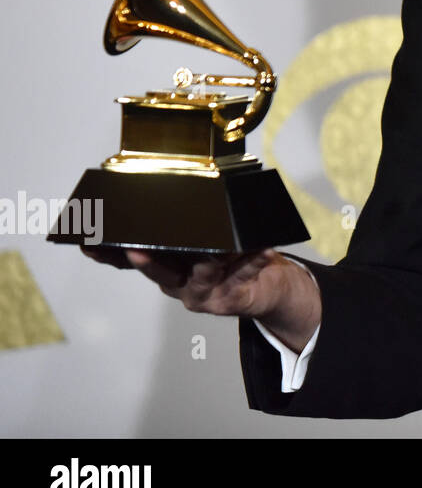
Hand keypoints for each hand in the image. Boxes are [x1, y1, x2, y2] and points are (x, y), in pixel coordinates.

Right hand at [80, 246, 320, 351]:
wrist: (266, 288)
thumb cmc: (232, 260)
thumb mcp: (204, 242)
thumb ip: (187, 225)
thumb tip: (171, 188)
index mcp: (168, 267)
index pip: (132, 262)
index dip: (110, 255)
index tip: (90, 244)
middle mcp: (180, 284)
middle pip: (159, 273)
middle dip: (148, 262)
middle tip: (137, 250)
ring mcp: (204, 295)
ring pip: (203, 275)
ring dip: (211, 261)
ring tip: (217, 249)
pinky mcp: (231, 299)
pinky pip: (242, 276)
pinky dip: (253, 262)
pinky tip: (264, 250)